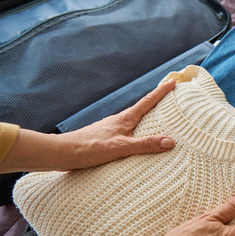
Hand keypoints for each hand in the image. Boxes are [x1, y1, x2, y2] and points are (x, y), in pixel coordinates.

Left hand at [0, 79, 176, 173]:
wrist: (61, 154)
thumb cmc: (89, 149)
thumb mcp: (120, 148)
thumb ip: (145, 145)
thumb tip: (170, 141)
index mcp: (124, 120)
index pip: (147, 102)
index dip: (161, 92)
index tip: (173, 81)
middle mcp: (119, 121)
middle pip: (142, 108)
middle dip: (157, 102)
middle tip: (171, 97)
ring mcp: (111, 129)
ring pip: (134, 120)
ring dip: (147, 117)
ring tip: (159, 119)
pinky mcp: (105, 139)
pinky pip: (127, 131)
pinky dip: (137, 131)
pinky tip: (136, 140)